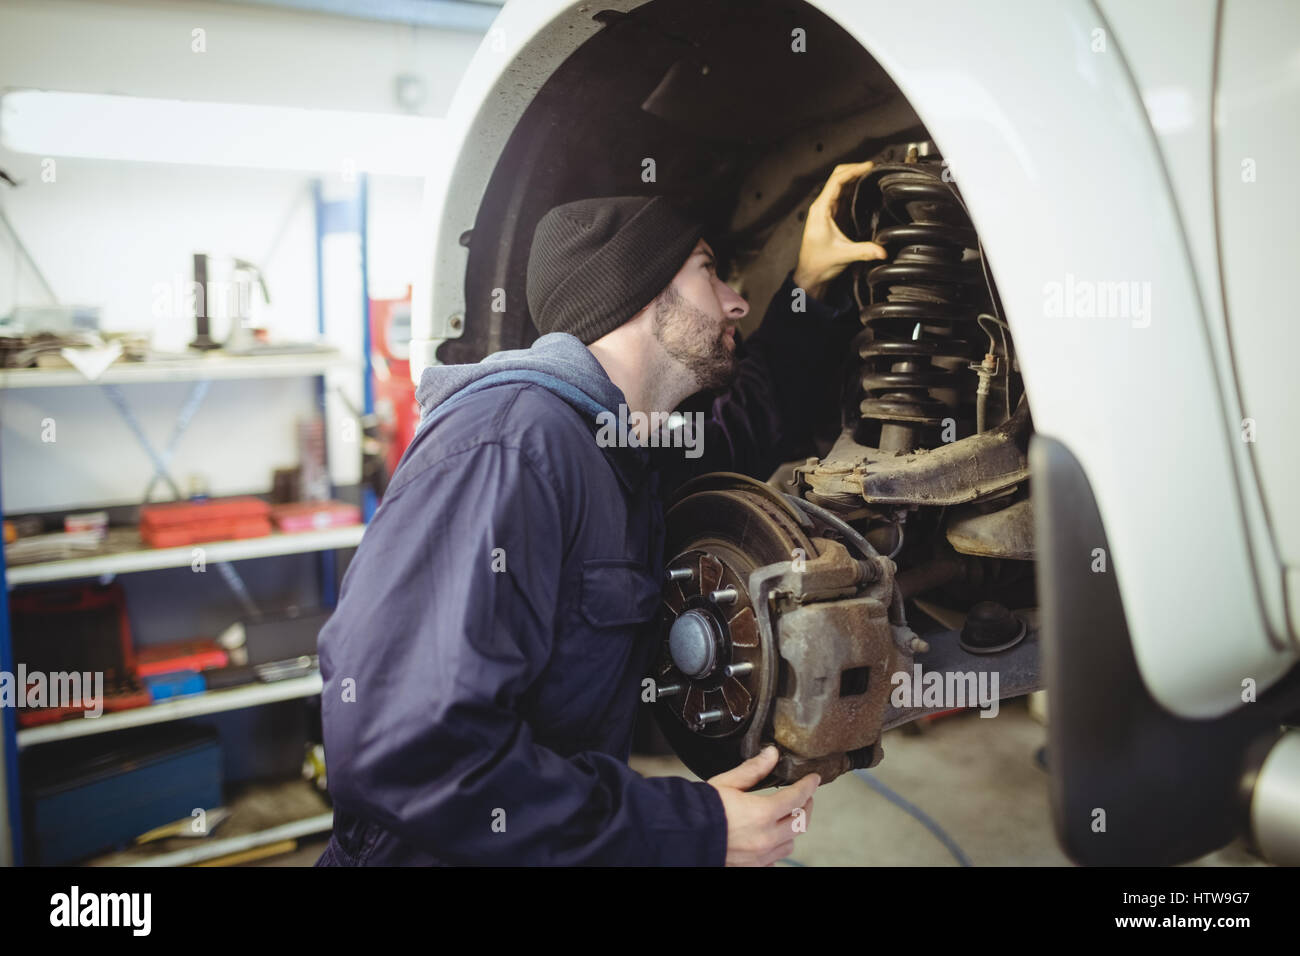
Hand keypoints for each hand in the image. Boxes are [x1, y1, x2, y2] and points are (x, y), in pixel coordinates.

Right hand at [708, 745, 818, 866]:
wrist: (681, 836)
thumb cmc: (700, 809)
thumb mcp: (727, 783)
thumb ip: (753, 770)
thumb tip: (771, 754)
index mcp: (762, 814)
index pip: (797, 797)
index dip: (808, 786)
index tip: (813, 779)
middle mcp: (766, 838)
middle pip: (801, 822)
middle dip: (806, 806)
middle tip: (804, 795)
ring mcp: (760, 857)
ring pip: (790, 843)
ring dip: (793, 828)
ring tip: (787, 816)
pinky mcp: (752, 867)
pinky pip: (775, 859)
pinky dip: (778, 847)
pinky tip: (771, 837)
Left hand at [793, 160, 887, 300]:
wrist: (810, 274)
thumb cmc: (818, 263)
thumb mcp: (843, 255)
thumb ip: (864, 251)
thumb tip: (882, 250)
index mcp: (821, 210)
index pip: (836, 181)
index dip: (853, 170)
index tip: (868, 166)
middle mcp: (823, 207)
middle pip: (838, 178)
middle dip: (855, 169)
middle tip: (873, 167)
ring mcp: (828, 210)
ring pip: (841, 185)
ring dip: (855, 177)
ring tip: (872, 174)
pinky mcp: (833, 216)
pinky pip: (844, 196)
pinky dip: (855, 188)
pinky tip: (866, 188)